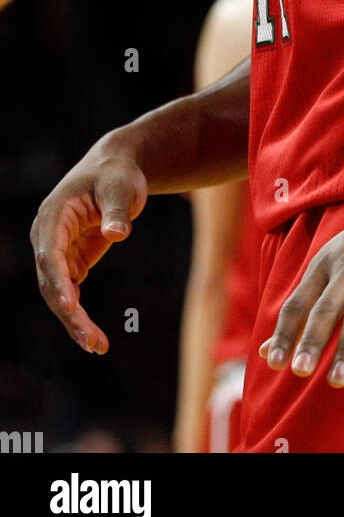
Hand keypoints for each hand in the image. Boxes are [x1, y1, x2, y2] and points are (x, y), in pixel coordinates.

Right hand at [30, 136, 147, 353]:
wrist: (116, 170)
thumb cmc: (118, 175)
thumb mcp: (122, 187)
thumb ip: (117, 211)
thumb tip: (117, 234)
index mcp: (53, 215)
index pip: (49, 253)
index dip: (57, 281)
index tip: (69, 305)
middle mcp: (48, 237)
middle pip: (51, 281)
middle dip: (69, 313)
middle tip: (91, 340)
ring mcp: (57, 251)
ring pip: (59, 294)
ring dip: (74, 321)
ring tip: (98, 346)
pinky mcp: (70, 262)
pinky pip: (70, 294)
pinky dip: (80, 316)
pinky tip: (96, 338)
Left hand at [259, 198, 343, 386]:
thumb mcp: (329, 264)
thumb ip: (302, 305)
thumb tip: (264, 352)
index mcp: (326, 265)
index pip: (299, 302)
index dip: (285, 332)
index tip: (274, 363)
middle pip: (327, 307)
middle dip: (312, 340)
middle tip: (300, 371)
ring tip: (338, 381)